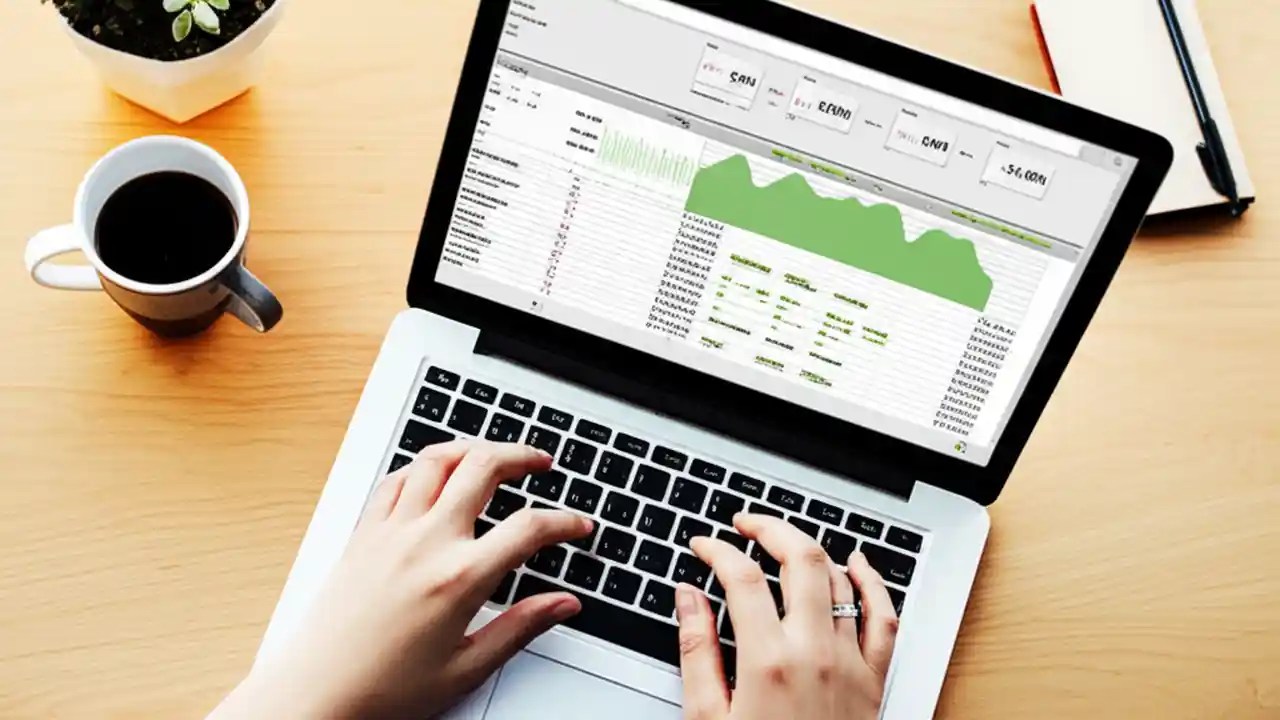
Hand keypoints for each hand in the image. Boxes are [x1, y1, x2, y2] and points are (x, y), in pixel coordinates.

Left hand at [209, 440, 592, 719]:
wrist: (315, 695)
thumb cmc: (384, 690)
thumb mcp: (467, 667)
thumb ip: (521, 628)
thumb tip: (563, 605)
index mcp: (459, 578)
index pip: (528, 529)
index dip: (564, 521)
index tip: (578, 525)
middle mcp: (425, 543)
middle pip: (483, 467)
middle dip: (521, 456)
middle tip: (540, 462)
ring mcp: (390, 532)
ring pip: (437, 459)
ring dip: (473, 447)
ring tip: (493, 454)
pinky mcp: (363, 534)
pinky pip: (397, 479)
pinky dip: (424, 465)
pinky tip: (435, 472)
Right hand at [675, 514, 898, 719]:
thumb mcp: (708, 716)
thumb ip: (696, 649)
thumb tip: (687, 597)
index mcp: (767, 661)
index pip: (740, 576)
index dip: (717, 549)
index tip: (704, 545)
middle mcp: (814, 652)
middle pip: (799, 558)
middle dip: (769, 528)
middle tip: (745, 523)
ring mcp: (851, 663)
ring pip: (839, 579)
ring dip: (812, 549)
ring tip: (785, 541)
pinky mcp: (875, 679)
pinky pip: (884, 618)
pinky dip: (872, 583)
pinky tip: (857, 564)